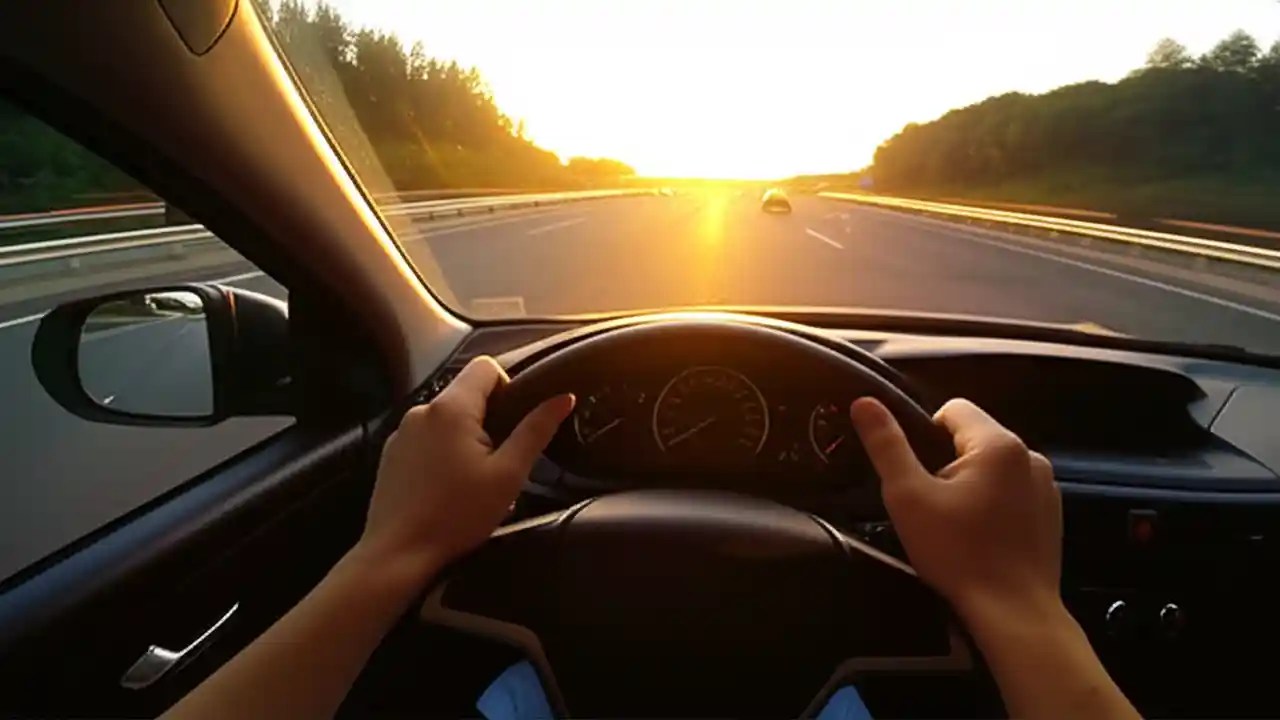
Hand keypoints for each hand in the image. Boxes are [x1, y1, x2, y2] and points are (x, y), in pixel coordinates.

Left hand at [358, 356, 573, 578]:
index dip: (508, 387)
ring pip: (446, 419)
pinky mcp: (391, 454)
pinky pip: (426, 439)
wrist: (398, 553)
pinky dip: (442, 453)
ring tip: (472, 481)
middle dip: (488, 420)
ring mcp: (402, 432)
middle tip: (498, 462)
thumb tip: (562, 398)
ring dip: (465, 438)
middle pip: (466, 394)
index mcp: (451, 409)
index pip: (486, 367)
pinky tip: (446, 488)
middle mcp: (421, 411)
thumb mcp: (508, 475)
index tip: (514, 425)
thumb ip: (535, 431)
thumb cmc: (456, 516)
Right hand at [850, 397, 1061, 622]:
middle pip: (973, 438)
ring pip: (993, 466)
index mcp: (998, 443)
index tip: (918, 476)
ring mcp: (1046, 485)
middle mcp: (1030, 455)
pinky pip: (1013, 490)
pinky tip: (983, 536)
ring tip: (958, 525)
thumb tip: (864, 401)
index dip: (925, 435)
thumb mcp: (909, 497)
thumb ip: (887, 445)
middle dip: (948, 463)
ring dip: (972, 483)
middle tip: (933, 506)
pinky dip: (994, 503)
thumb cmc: (958, 553)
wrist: (1014, 613)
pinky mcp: (1052, 512)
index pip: (952, 409)